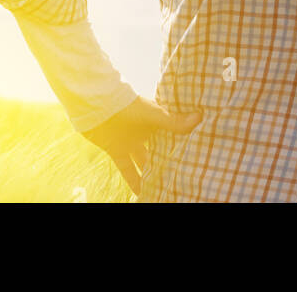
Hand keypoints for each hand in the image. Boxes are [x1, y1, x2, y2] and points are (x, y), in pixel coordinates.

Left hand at [82, 97, 200, 195]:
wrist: (97, 105)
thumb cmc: (127, 104)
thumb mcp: (152, 114)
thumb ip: (173, 121)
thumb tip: (199, 117)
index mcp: (154, 119)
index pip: (172, 132)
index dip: (182, 142)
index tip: (196, 153)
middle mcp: (144, 131)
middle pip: (159, 149)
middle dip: (169, 160)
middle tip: (183, 174)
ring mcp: (130, 141)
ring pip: (144, 161)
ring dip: (152, 173)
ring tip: (166, 186)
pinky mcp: (117, 150)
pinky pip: (127, 169)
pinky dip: (133, 180)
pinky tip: (141, 192)